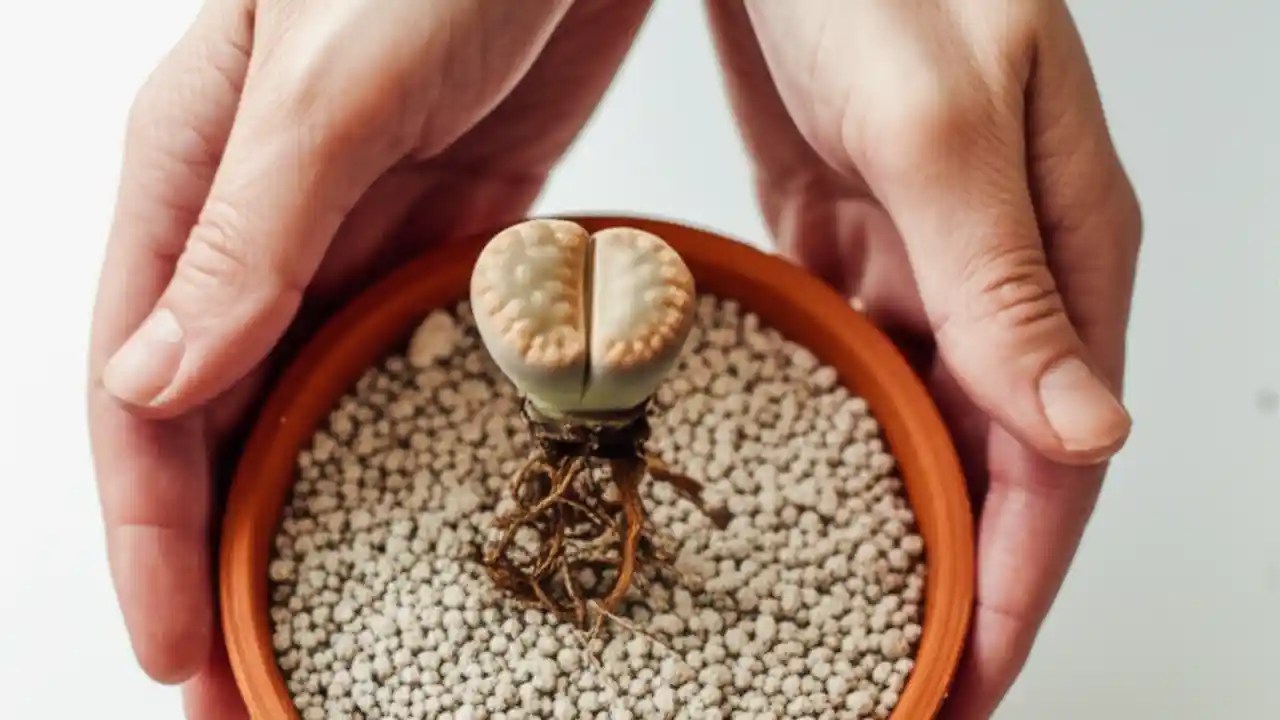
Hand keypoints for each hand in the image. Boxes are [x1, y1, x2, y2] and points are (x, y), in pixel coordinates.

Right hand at [87, 0, 653, 714]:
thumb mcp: (328, 84)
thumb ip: (247, 228)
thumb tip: (152, 381)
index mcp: (193, 187)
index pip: (140, 394)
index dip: (148, 535)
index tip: (174, 652)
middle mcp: (262, 225)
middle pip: (220, 425)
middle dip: (224, 562)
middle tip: (250, 687)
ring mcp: (357, 235)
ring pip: (310, 405)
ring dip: (314, 524)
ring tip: (336, 631)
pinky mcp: (454, 234)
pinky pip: (411, 358)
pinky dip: (407, 443)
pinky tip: (425, 518)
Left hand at [706, 1, 1140, 715]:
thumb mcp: (946, 130)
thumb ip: (1008, 284)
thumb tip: (1087, 432)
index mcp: (1062, 251)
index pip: (1059, 457)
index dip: (1020, 582)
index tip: (973, 676)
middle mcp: (1006, 269)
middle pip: (997, 460)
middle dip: (962, 576)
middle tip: (912, 674)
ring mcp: (929, 259)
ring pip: (928, 421)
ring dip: (897, 516)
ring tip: (854, 607)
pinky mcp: (853, 238)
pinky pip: (857, 360)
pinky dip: (838, 429)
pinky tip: (802, 483)